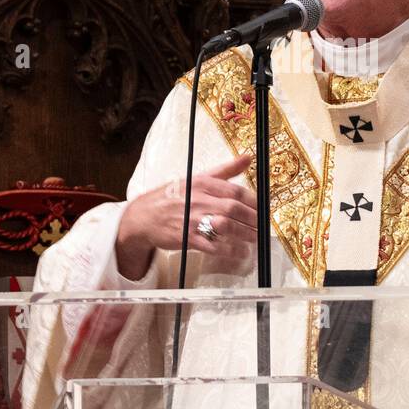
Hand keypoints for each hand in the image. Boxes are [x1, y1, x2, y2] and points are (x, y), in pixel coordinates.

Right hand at [116, 154, 257, 278]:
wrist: (143, 217)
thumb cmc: (173, 196)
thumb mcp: (196, 178)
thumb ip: (225, 170)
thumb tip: (248, 157)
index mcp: (202, 183)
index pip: (235, 190)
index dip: (254, 201)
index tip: (264, 208)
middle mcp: (198, 200)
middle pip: (233, 209)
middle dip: (254, 219)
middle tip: (264, 226)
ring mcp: (192, 220)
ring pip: (226, 227)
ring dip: (246, 234)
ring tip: (257, 239)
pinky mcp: (187, 239)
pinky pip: (214, 246)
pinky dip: (231, 250)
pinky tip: (242, 252)